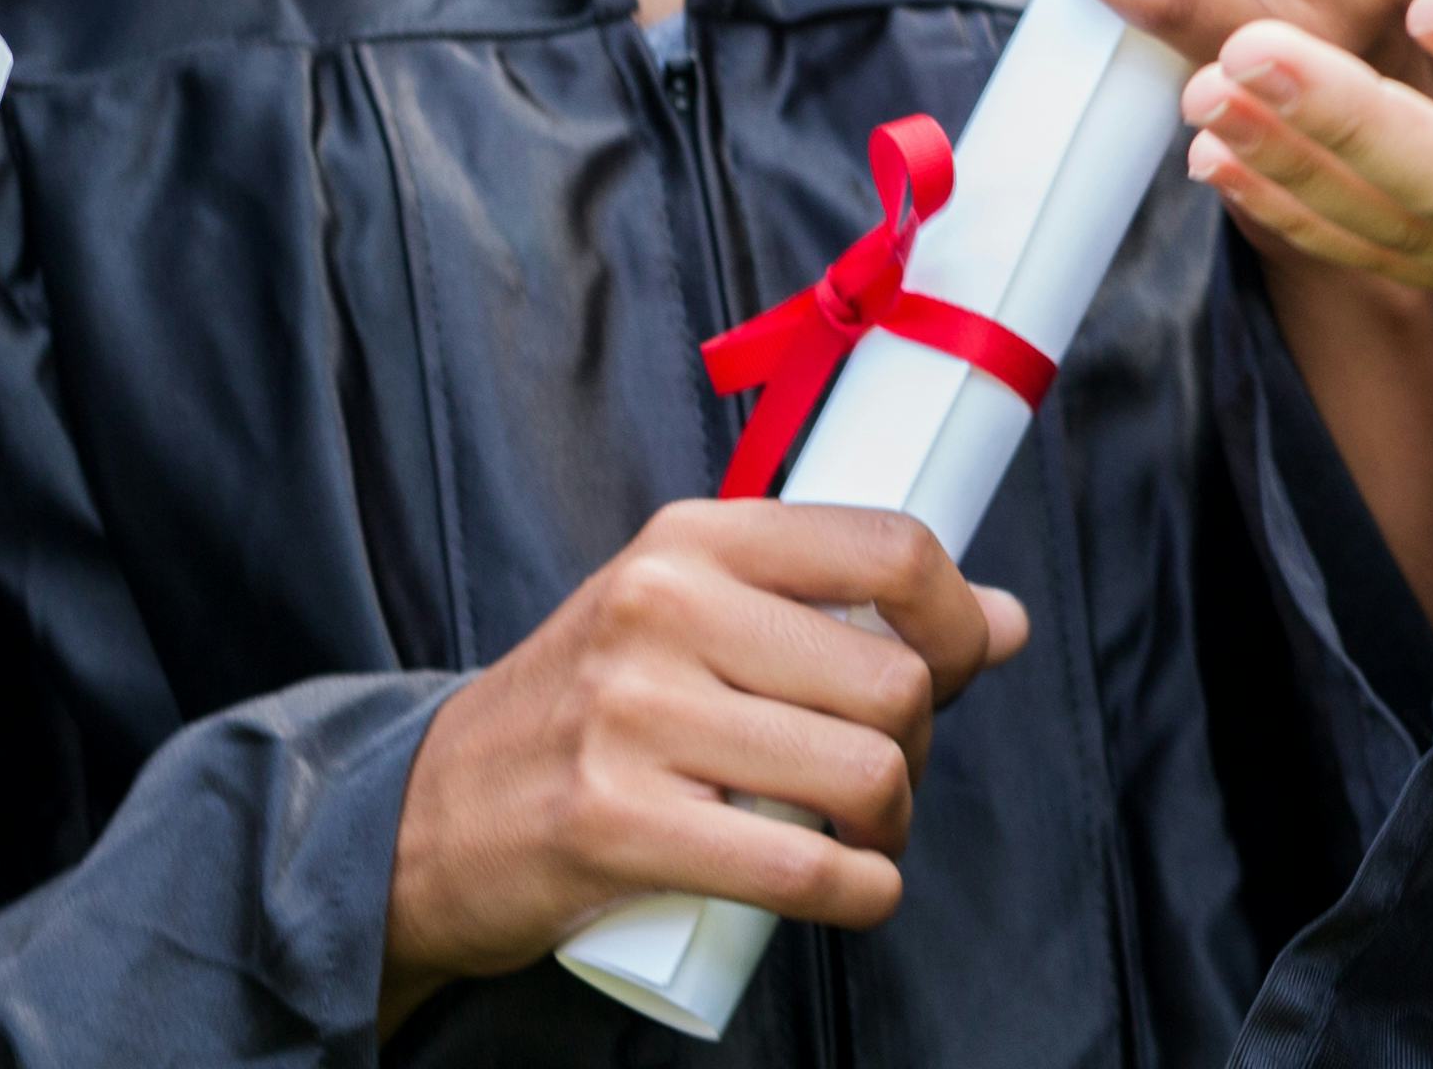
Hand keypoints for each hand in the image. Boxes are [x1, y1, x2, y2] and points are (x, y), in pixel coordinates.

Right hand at [386, 503, 1030, 979]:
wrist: (428, 814)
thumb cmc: (587, 713)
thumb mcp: (690, 618)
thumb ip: (829, 608)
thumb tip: (1004, 623)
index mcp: (692, 539)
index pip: (889, 548)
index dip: (957, 619)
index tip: (958, 666)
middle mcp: (663, 608)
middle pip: (891, 677)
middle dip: (918, 745)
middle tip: (879, 774)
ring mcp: (634, 717)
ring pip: (861, 772)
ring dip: (891, 827)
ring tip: (859, 834)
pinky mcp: (615, 825)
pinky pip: (802, 865)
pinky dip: (861, 893)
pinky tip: (858, 891)